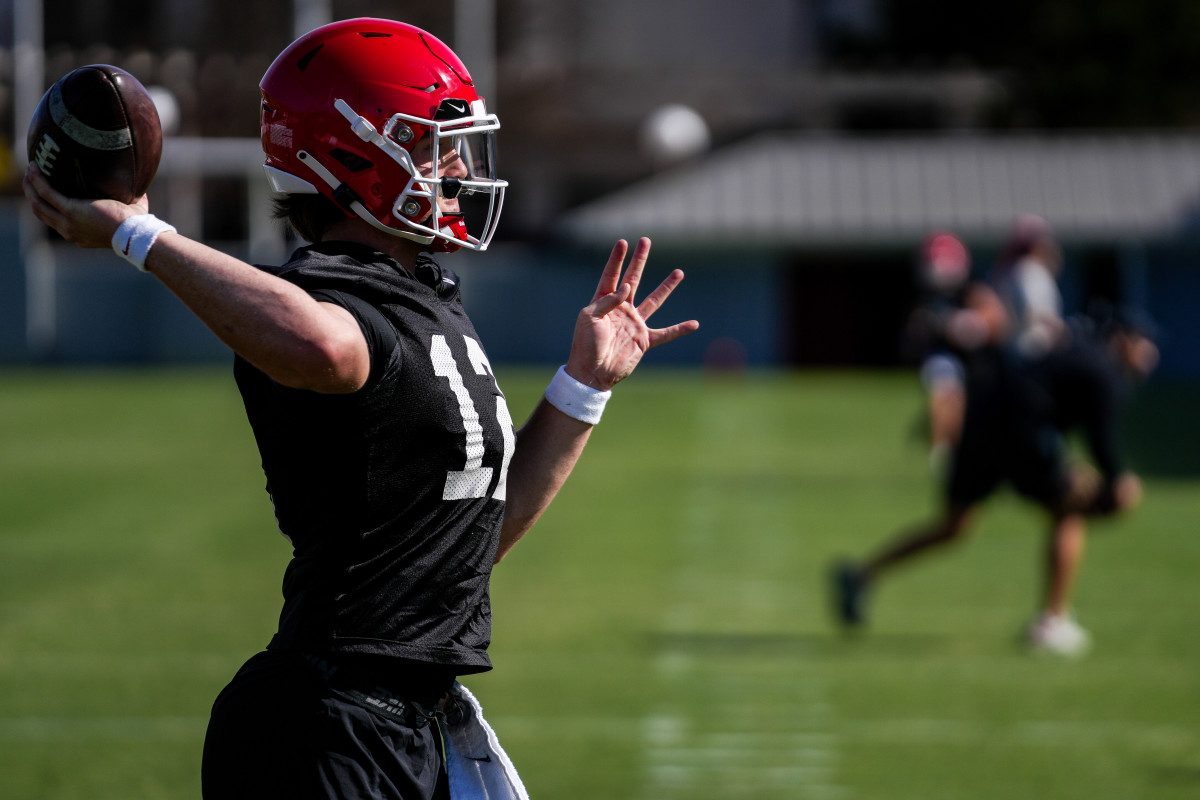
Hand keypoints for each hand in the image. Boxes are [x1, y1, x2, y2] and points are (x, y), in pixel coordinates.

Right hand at [23, 164, 147, 247]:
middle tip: (31, 178)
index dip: (47, 207)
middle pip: (42, 212)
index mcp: (80, 234)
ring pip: (39, 204)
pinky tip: (35, 169)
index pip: (56, 221)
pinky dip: (38, 181)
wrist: (136, 234)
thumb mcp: (127, 215)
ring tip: (30, 170)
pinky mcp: (72, 211)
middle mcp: (70, 231)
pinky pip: (48, 194)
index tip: (44, 192)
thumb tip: (139, 188)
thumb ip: (129, 202)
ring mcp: (69, 222)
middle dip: (33, 194)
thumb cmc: (137, 225)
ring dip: (31, 186)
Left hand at [565, 237, 698, 390]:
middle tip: (646, 241)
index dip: (617, 259)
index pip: (611, 275)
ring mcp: (634, 324)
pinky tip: (694, 324)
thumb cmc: (586, 345)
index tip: (623, 242)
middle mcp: (621, 309)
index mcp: (603, 302)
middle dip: (639, 260)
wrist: (593, 372)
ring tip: (679, 271)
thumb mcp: (590, 317)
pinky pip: (666, 333)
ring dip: (666, 287)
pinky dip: (680, 329)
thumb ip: (608, 300)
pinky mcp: (644, 340)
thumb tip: (627, 287)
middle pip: (633, 279)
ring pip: (654, 301)